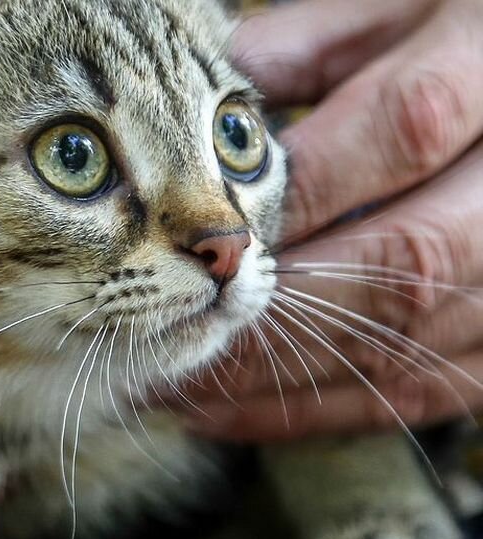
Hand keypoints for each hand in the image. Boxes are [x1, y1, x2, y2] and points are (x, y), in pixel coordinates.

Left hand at [191, 0, 482, 438]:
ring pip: (409, 343)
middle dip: (275, 305)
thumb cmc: (474, 35)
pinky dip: (323, 412)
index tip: (198, 233)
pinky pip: (424, 392)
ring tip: (182, 385)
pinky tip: (239, 413)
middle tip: (169, 327)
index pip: (400, 133)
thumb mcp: (407, 8)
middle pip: (406, 260)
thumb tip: (206, 91)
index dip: (293, 192)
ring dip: (282, 376)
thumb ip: (311, 43)